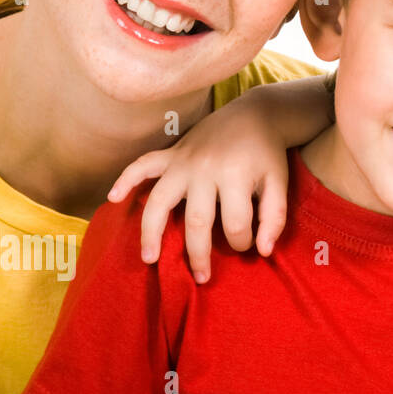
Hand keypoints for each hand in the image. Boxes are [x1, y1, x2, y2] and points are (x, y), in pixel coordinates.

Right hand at [107, 112, 291, 284]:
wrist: (255, 115)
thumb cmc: (267, 154)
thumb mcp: (280, 183)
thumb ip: (275, 217)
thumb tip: (263, 252)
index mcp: (235, 176)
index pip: (235, 223)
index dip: (242, 241)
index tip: (247, 245)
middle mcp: (204, 169)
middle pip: (196, 220)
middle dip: (198, 253)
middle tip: (201, 278)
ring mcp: (183, 161)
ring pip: (159, 200)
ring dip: (151, 231)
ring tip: (150, 258)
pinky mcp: (171, 154)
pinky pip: (142, 164)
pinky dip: (125, 179)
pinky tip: (113, 198)